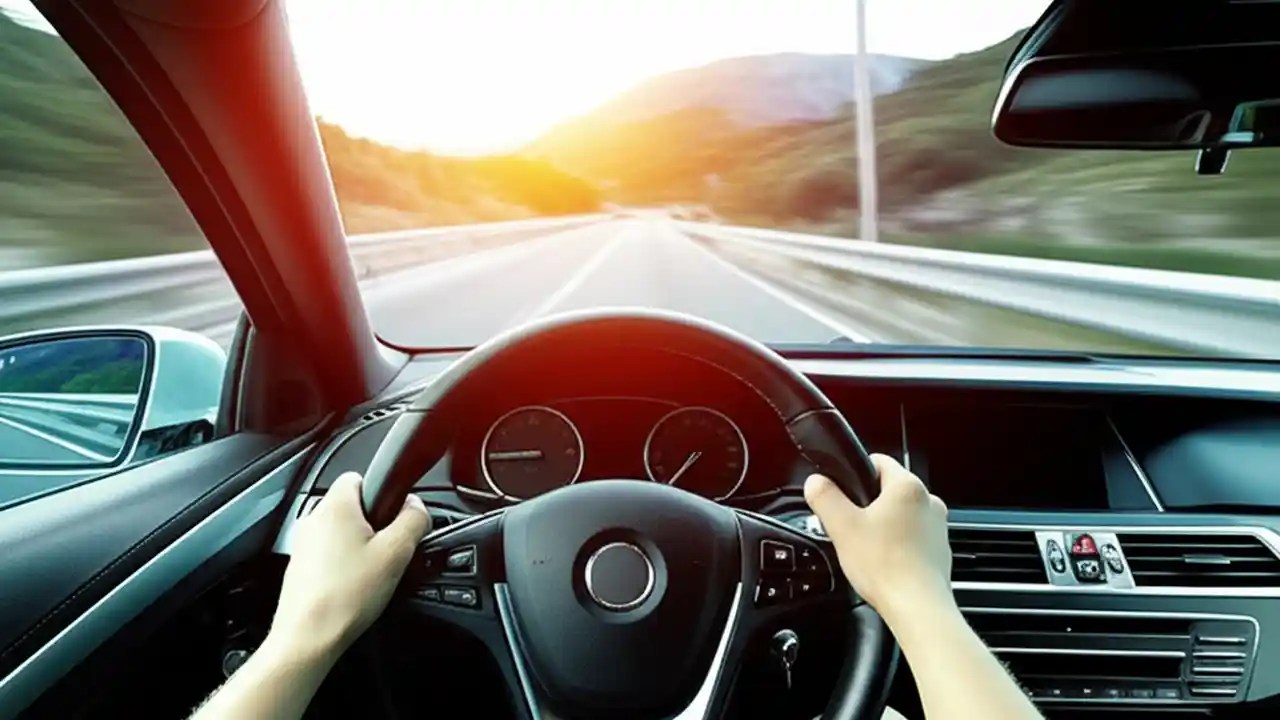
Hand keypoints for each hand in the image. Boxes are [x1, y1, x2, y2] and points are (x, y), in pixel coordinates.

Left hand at [268, 472, 430, 661]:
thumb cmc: (345, 597)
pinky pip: (329, 556)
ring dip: (359, 548)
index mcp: (335, 506)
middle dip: (374, 526)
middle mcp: (313, 519)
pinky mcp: (300, 568)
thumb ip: (413, 521)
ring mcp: (303, 544)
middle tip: (389, 553)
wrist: (308, 638)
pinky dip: (344, 566)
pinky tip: (354, 588)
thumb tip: (417, 507)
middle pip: (353, 508)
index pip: (361, 476)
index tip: (396, 517)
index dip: (384, 493)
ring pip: (342, 533)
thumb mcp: (396, 554)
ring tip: (372, 575)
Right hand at [803, 454, 952, 626]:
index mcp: (907, 486)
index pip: (878, 461)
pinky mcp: (940, 551)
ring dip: (884, 527)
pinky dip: (898, 547)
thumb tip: (816, 482)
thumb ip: (824, 496)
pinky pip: (912, 539)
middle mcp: (929, 502)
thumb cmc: (886, 567)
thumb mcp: (841, 526)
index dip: (855, 474)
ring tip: (868, 550)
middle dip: (868, 506)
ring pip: (901, 516)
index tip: (842, 493)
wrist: (917, 607)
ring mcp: (938, 528)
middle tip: (850, 528)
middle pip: (888, 491)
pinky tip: (884, 564)